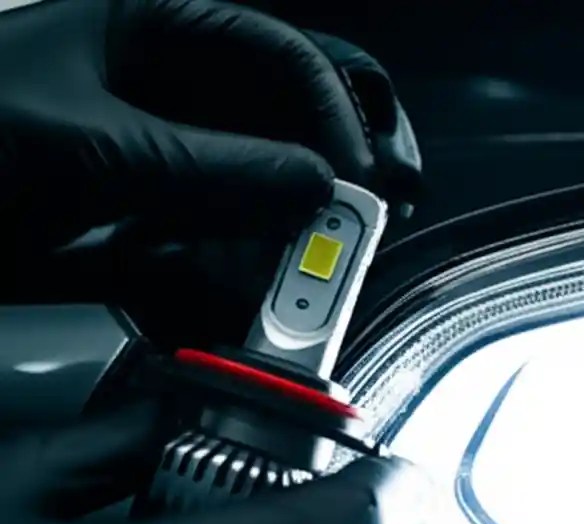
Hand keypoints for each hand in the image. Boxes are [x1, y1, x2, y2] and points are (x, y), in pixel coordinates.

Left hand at [0, 0, 421, 346]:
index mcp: (148, 30)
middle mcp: (157, 91)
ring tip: (298, 274)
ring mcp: (140, 160)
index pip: (278, 56)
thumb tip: (315, 184)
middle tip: (358, 226)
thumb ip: (211, 167)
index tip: (358, 179)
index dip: (331, 115)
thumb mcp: (87, 143)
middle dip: (318, 180)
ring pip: (245, 194)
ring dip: (275, 237)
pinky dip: (218, 277)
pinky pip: (197, 246)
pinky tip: (227, 297)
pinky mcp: (118, 225)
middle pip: (275, 128)